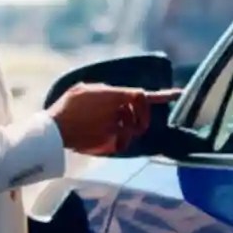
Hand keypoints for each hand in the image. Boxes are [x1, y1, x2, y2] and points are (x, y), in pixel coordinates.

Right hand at [48, 84, 181, 154]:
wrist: (55, 130)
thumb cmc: (66, 107)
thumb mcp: (85, 89)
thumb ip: (104, 91)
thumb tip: (114, 94)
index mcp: (113, 95)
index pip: (142, 95)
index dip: (162, 95)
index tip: (177, 94)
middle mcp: (118, 112)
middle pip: (141, 113)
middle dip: (140, 114)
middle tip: (130, 115)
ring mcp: (115, 129)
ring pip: (132, 128)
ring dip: (126, 126)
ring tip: (107, 123)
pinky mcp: (111, 143)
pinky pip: (123, 142)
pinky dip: (118, 140)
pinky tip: (103, 135)